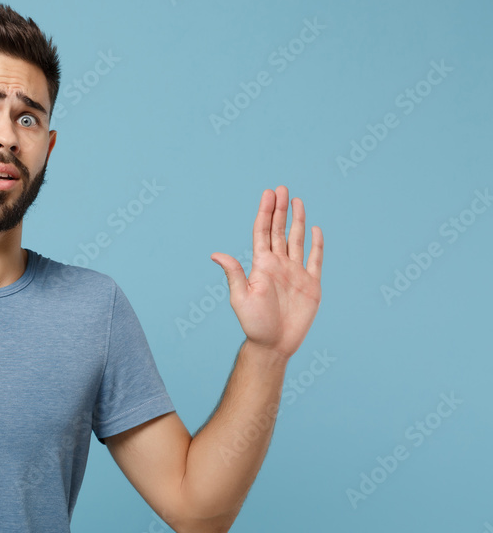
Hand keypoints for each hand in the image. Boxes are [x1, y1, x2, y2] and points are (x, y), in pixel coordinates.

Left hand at [210, 185, 323, 360]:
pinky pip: (315, 260)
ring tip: (298, 201)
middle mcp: (278, 265)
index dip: (266, 212)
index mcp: (262, 265)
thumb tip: (216, 254)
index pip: (263, 231)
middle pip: (279, 230)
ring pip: (297, 240)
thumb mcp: (241, 297)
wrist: (273, 344)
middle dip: (281, 209)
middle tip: (282, 188)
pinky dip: (317, 245)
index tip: (269, 193)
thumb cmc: (254, 324)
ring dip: (297, 220)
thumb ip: (234, 273)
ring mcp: (295, 273)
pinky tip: (315, 229)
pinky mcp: (311, 285)